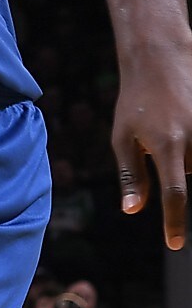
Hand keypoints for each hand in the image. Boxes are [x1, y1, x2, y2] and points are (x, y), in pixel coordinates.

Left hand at [112, 32, 191, 247]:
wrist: (161, 62)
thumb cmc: (135, 102)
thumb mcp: (122, 138)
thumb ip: (131, 175)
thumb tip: (134, 210)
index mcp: (167, 146)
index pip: (175, 194)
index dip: (175, 222)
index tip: (175, 245)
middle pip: (187, 174)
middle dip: (174, 165)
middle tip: (160, 136)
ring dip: (185, 154)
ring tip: (173, 125)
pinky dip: (189, 147)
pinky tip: (183, 124)